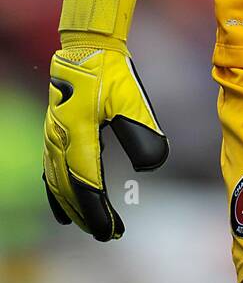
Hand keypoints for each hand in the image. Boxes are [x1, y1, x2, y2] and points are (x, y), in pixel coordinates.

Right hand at [43, 0, 168, 239]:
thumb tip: (151, 165)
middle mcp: (60, 140)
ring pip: (57, 182)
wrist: (87, 46)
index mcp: (78, 136)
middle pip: (69, 189)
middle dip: (86, 215)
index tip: (113, 231)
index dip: (98, 212)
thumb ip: (142, 132)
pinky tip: (61, 204)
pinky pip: (51, 170)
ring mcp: (53, 136)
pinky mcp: (54, 131)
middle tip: (105, 235)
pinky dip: (56, 192)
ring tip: (85, 225)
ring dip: (71, 207)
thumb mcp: (132, 99)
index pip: (87, 185)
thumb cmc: (111, 71)